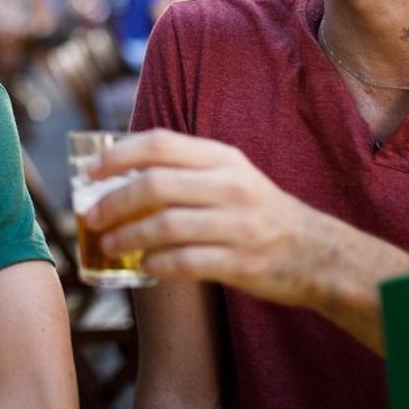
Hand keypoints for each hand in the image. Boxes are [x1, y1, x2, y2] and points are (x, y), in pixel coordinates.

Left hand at [83, 129, 337, 309]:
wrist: (317, 254)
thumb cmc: (259, 213)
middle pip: (156, 185)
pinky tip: (143, 265)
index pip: (160, 144)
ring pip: (166, 226)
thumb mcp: (230, 176)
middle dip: (114, 201)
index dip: (118, 155)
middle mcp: (231, 186)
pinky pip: (186, 262)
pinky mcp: (241, 263)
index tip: (90, 171)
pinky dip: (157, 264)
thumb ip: (185, 170)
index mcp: (223, 158)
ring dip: (127, 237)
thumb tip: (118, 175)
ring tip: (108, 244)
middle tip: (92, 216)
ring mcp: (239, 225)